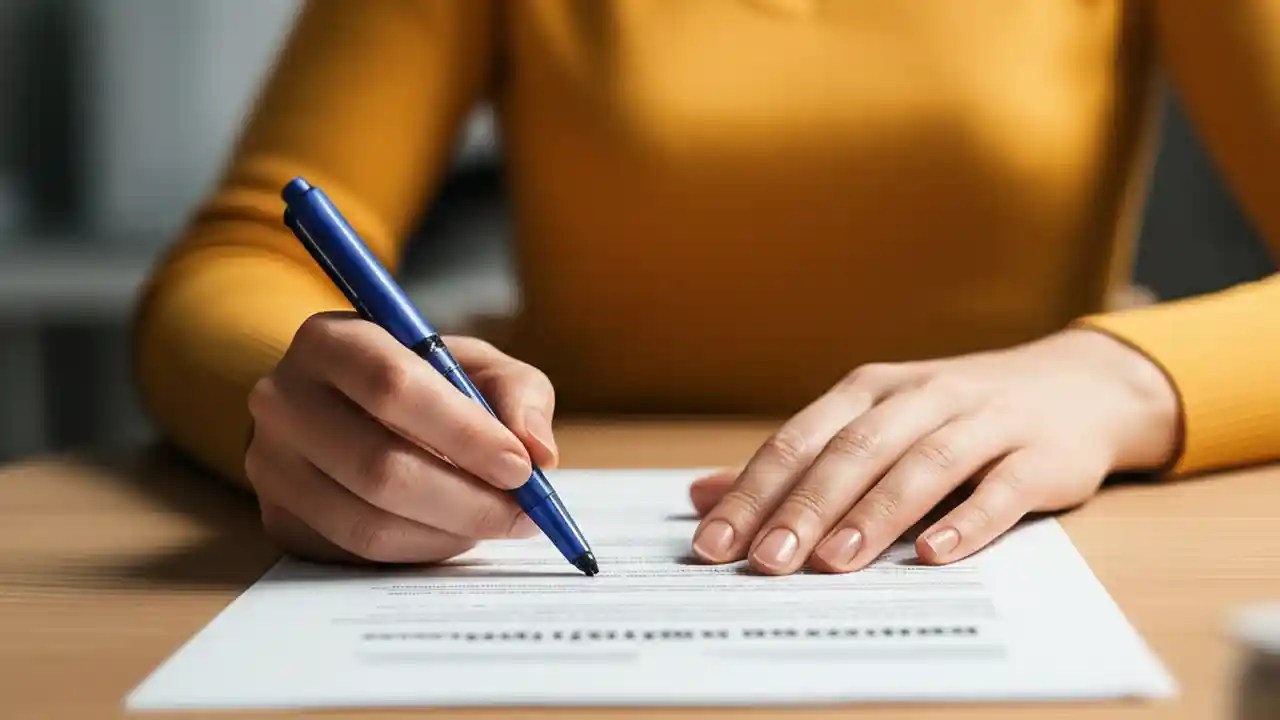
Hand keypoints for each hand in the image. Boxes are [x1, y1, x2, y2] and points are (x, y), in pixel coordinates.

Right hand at [246, 312, 556, 562]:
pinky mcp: (278, 519)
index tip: (520, 466)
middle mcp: (284, 400)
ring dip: (450, 532)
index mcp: (331, 340)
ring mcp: (272, 465)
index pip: (392, 387)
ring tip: (497, 521)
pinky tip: (455, 532)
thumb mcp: (475, 365)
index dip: (463, 432)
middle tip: (523, 512)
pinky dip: (422, 550)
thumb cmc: (425, 382)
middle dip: (467, 499)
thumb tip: (539, 452)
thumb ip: (519, 394)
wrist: (347, 407)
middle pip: (378, 467)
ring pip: (368, 522)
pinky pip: (359, 553)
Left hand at [689, 329, 1179, 573]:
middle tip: (767, 561)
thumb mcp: (871, 424)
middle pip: (854, 451)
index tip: (714, 542)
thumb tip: (701, 495)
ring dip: (876, 514)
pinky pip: (1002, 488)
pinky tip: (934, 553)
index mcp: (870, 390)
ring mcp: (984, 421)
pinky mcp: (1040, 455)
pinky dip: (969, 520)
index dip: (754, 490)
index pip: (800, 440)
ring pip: (923, 465)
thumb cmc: (952, 415)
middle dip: (805, 507)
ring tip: (835, 561)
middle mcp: (921, 397)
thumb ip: (794, 463)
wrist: (1076, 386)